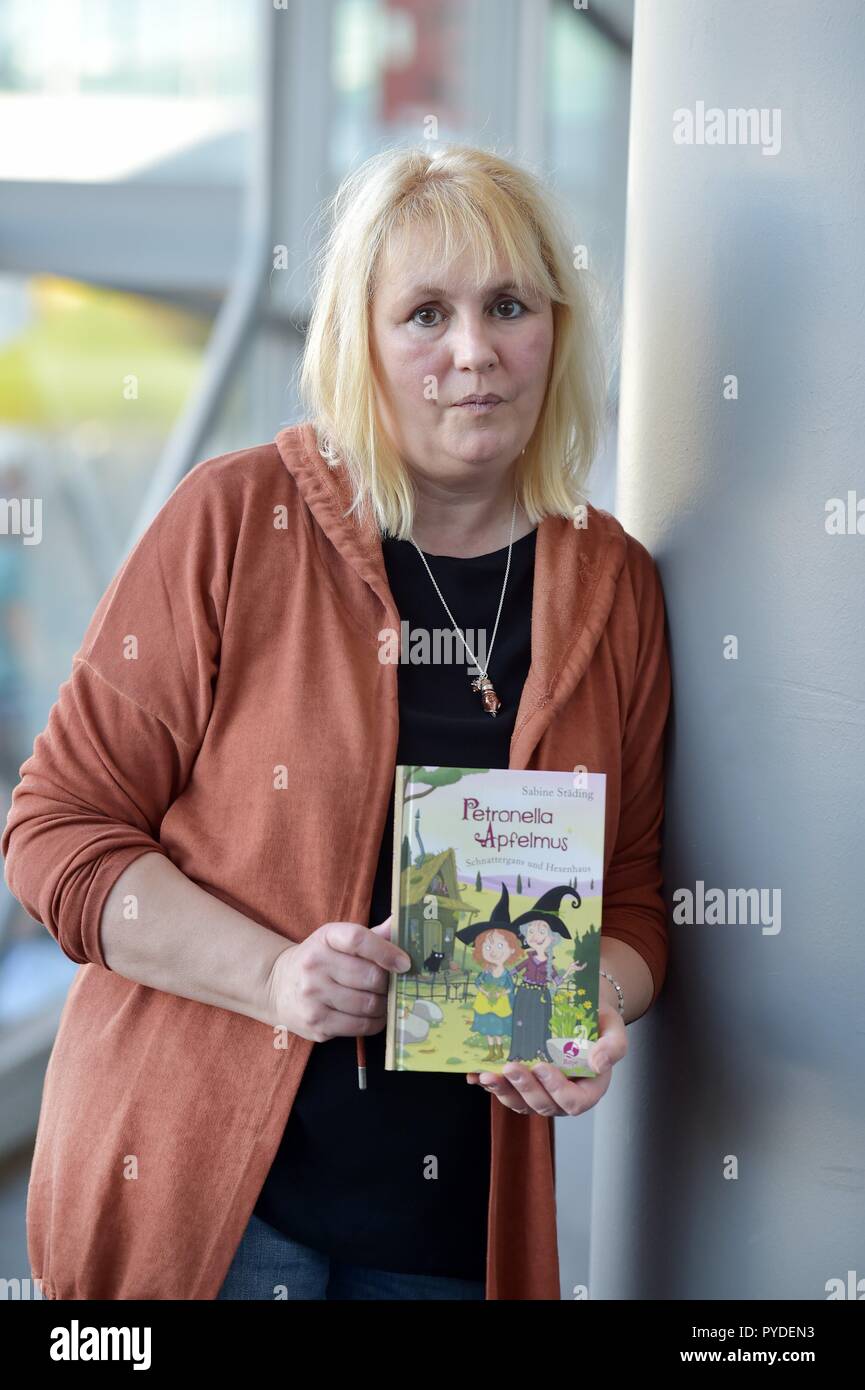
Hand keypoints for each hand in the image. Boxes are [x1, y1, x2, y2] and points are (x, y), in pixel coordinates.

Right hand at [265, 915, 410, 1040]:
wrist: (277, 985)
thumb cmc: (318, 960)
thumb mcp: (337, 940)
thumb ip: (371, 935)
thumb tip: (401, 923)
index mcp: (325, 938)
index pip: (358, 939)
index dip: (386, 951)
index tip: (405, 963)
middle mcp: (315, 965)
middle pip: (370, 977)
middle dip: (388, 984)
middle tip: (392, 985)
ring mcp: (313, 997)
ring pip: (368, 1004)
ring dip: (384, 1005)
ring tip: (384, 1001)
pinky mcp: (317, 1024)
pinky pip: (360, 1026)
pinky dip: (375, 1022)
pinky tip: (374, 1015)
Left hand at [465, 997, 626, 1115]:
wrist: (579, 1010)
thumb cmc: (598, 1021)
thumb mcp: (614, 1028)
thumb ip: (613, 1046)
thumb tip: (599, 1063)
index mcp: (589, 1089)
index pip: (574, 1101)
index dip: (557, 1089)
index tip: (543, 1067)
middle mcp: (564, 1096)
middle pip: (543, 1105)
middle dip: (524, 1088)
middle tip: (511, 1067)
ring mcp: (541, 1092)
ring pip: (520, 1103)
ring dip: (502, 1091)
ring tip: (486, 1075)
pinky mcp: (523, 1084)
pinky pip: (506, 1091)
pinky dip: (490, 1084)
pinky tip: (474, 1074)